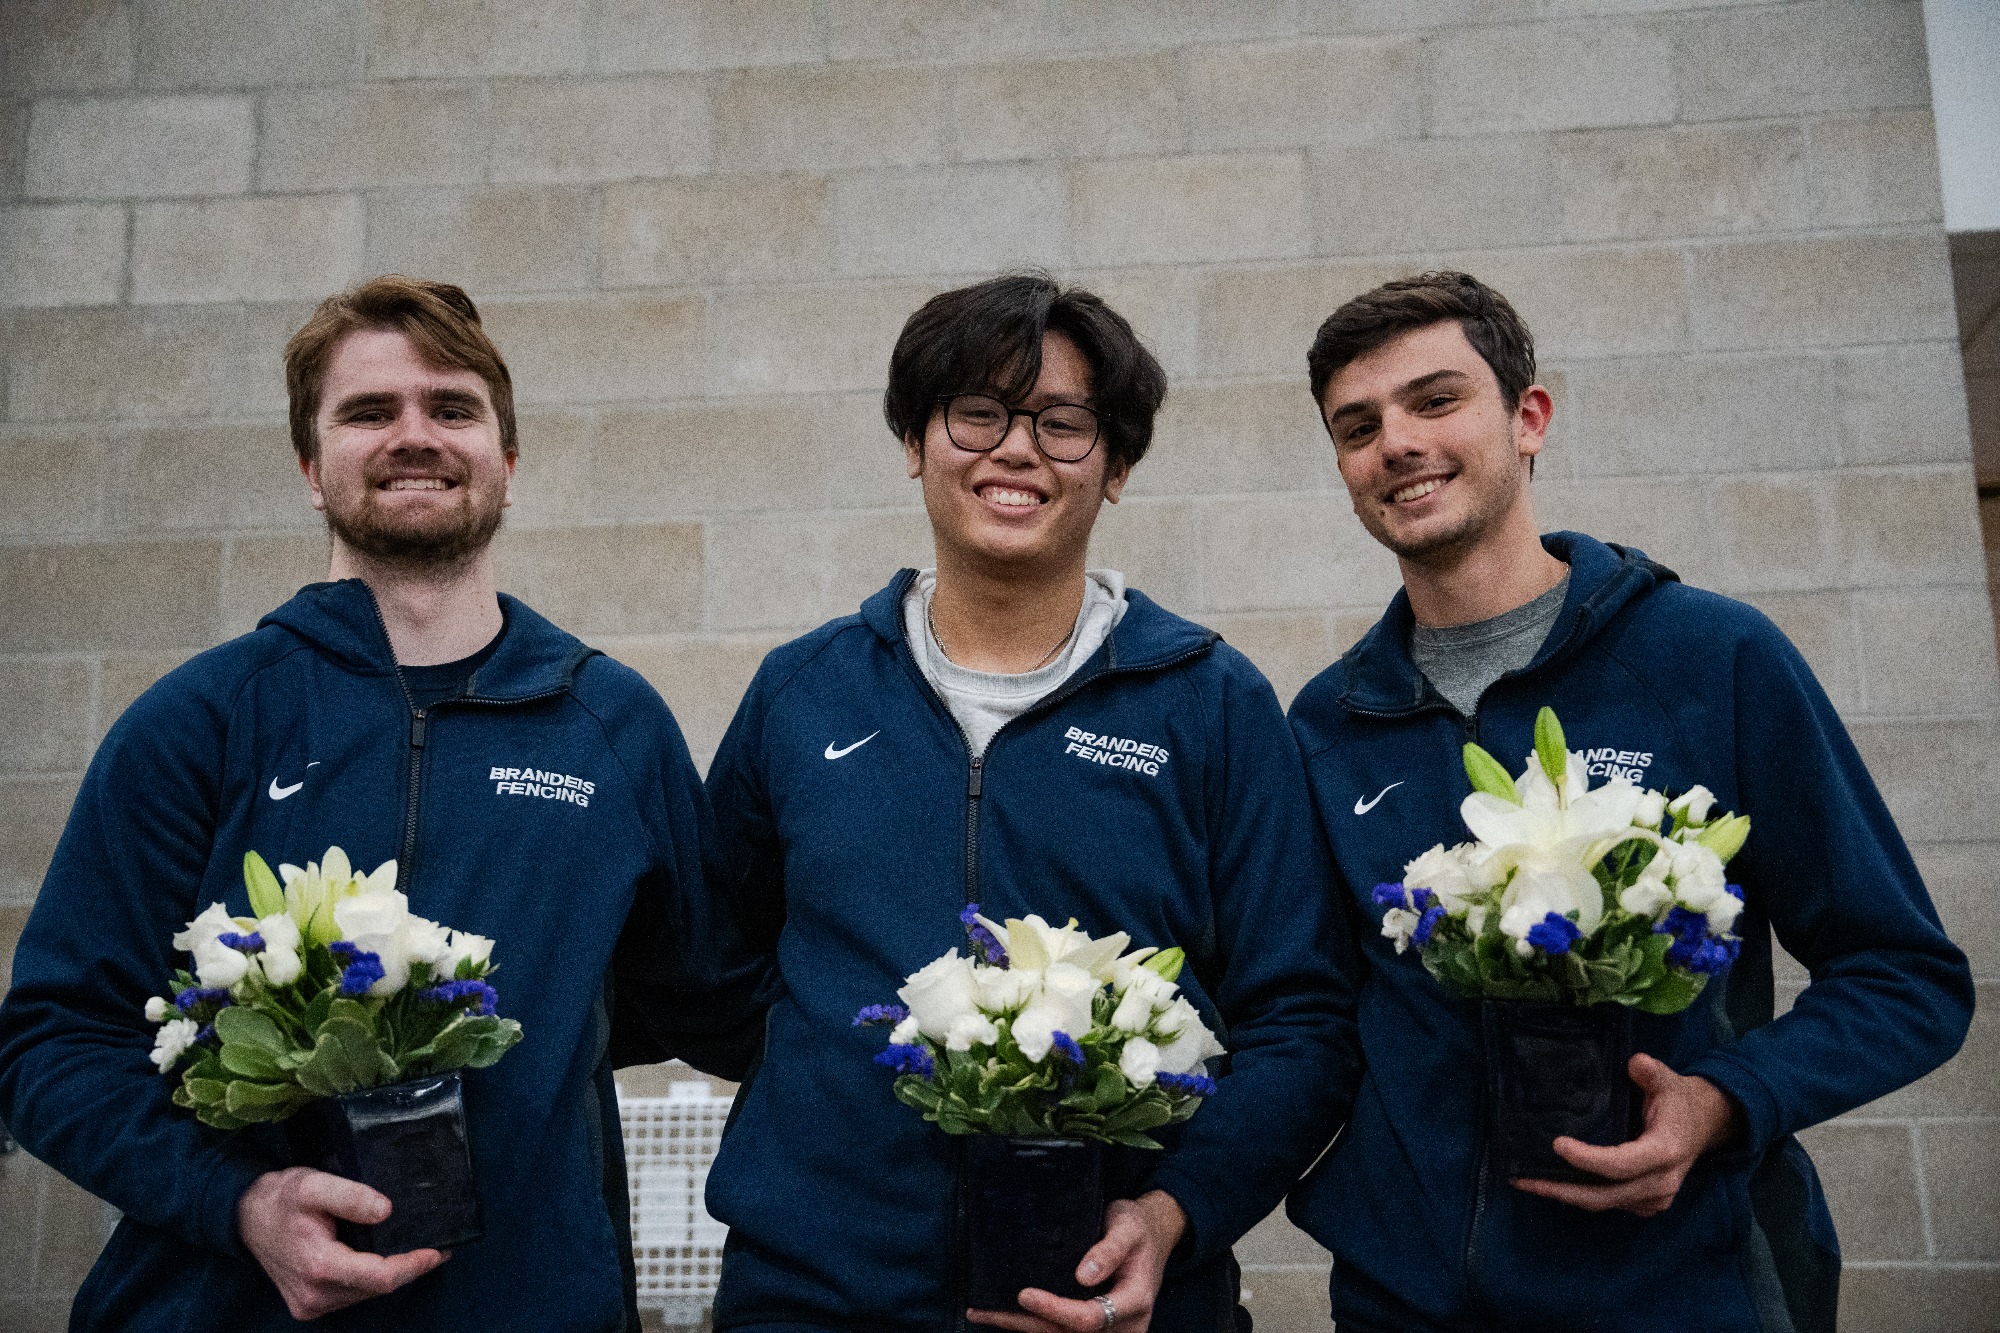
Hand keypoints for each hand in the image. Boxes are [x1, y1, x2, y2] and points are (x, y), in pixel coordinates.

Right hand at [237, 1167, 448, 1319]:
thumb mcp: (314, 1184)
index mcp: (319, 1267)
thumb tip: (386, 1210)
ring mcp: (310, 1304)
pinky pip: (351, 1294)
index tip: (437, 1251)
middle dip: (407, 1269)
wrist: (245, 1216)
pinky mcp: (308, 1305)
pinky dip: (369, 1278)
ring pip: (365, 1294)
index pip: (380, 1278)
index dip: (413, 1266)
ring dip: (388, 1274)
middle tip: (433, 1247)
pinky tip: (380, 1259)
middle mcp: (315, 1295)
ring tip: (411, 1249)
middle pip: (376, 1288)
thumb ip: (351, 1196)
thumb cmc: (280, 1198)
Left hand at [967, 1189, 1186, 1332]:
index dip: (1055, 1310)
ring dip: (1022, 1327)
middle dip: (1025, 1324)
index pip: (1091, 1318)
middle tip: (985, 1311)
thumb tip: (1082, 1276)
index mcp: (1136, 1300)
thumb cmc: (1138, 1229)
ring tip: (983, 1313)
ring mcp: (1111, 1332)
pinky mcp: (1097, 1329)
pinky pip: (1061, 1332)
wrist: (1153, 1237)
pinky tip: (1003, 1314)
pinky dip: (1033, 1324)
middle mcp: (1125, 1326)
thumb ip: (1109, 1250)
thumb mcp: (1128, 1227)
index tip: (1024, 1293)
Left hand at [1511, 1054, 1742, 1216]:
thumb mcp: (1668, 1081)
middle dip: (1562, 1190)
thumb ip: (1651, 1073)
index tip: (1558, 1145)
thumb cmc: (1678, 1101)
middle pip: (1605, 1195)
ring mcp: (1655, 1199)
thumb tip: (1636, 1063)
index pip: (1621, 1164)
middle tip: (1523, 1179)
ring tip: (1528, 1182)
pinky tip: (1555, 1183)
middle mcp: (1660, 1183)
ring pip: (1605, 1203)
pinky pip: (1611, 1204)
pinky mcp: (1647, 1204)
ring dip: (1566, 1196)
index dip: (1589, 1160)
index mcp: (1665, 1152)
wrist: (1703, 1125)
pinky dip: (1582, 1196)